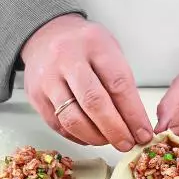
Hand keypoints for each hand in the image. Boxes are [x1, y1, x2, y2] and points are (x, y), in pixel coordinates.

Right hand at [22, 14, 152, 151]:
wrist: (46, 34)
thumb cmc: (85, 46)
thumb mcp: (109, 50)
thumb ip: (121, 83)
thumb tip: (135, 124)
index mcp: (94, 44)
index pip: (118, 84)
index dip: (133, 114)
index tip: (143, 133)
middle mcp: (67, 59)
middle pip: (94, 102)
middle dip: (115, 130)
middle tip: (128, 144)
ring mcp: (48, 78)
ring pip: (72, 119)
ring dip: (95, 137)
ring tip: (110, 141)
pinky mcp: (35, 95)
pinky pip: (58, 125)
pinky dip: (78, 136)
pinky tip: (91, 136)